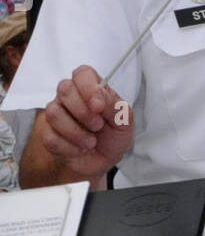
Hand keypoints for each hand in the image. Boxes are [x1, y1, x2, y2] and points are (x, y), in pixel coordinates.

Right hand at [41, 65, 133, 179]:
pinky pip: (51, 137)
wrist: (102, 161)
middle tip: (98, 126)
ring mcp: (57, 113)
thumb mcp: (125, 122)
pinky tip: (80, 149)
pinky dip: (70, 148)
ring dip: (77, 133)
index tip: (98, 105)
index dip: (88, 87)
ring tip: (91, 141)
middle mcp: (71, 96)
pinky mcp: (47, 133)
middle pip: (65, 89)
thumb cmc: (113, 137)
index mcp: (91, 88)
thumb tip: (101, 97)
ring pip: (54, 114)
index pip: (82, 73)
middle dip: (83, 112)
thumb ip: (117, 107)